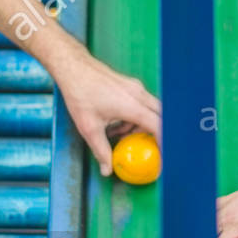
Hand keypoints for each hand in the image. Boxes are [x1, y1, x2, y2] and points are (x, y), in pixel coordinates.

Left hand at [54, 51, 161, 175]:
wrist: (73, 67)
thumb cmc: (80, 93)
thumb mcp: (89, 128)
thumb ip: (101, 150)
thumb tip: (107, 169)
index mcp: (132, 106)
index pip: (158, 126)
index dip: (164, 142)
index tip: (163, 156)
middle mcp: (138, 94)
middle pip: (160, 117)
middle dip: (156, 134)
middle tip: (148, 148)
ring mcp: (135, 87)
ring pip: (150, 110)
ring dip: (141, 125)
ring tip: (120, 135)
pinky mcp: (129, 84)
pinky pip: (140, 103)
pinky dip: (133, 116)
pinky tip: (114, 122)